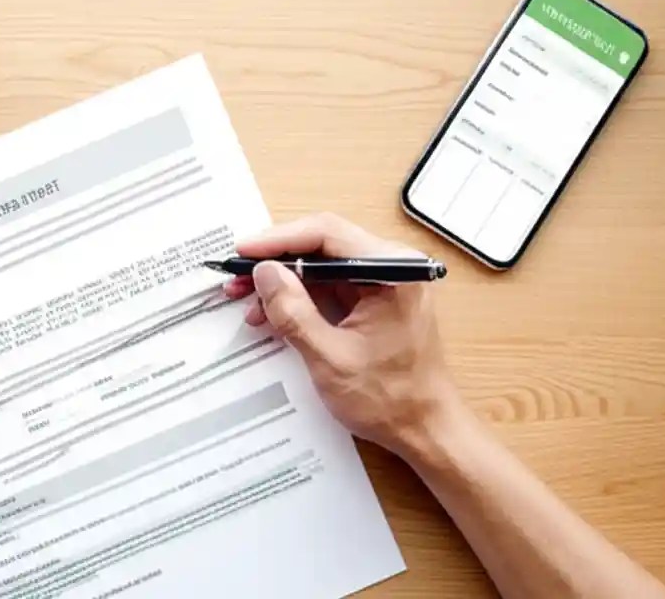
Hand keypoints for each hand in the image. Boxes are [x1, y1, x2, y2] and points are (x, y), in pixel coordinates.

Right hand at [224, 213, 465, 457]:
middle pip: (323, 245)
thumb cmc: (392, 399)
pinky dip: (301, 296)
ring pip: (323, 265)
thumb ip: (294, 311)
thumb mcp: (330, 358)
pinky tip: (273, 312)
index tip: (244, 252)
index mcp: (394, 272)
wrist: (426, 429)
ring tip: (248, 299)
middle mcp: (394, 267)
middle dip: (277, 261)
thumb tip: (265, 273)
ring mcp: (386, 282)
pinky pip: (331, 285)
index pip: (327, 234)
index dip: (278, 240)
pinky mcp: (376, 299)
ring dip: (285, 280)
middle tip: (238, 276)